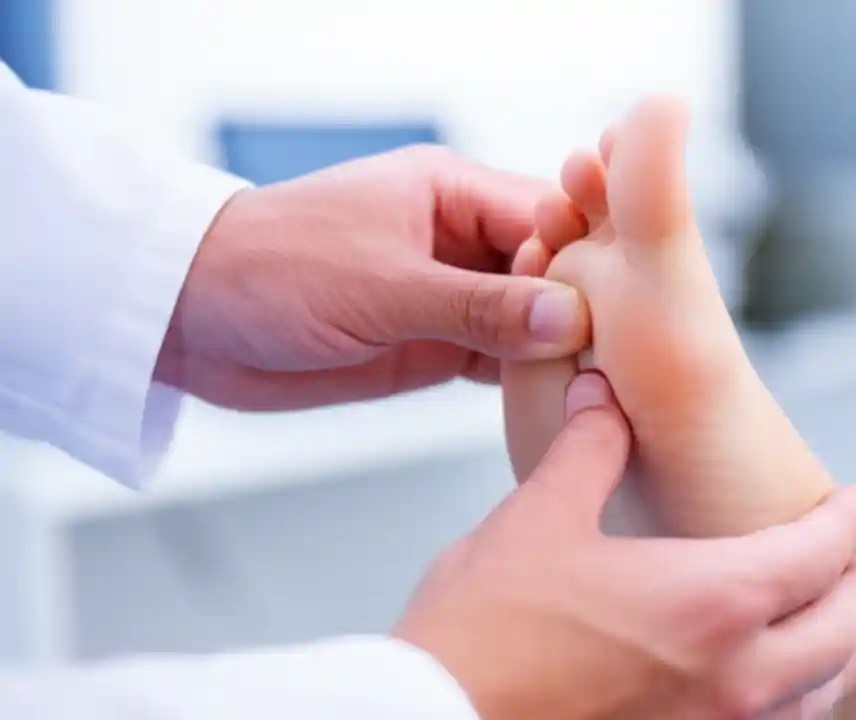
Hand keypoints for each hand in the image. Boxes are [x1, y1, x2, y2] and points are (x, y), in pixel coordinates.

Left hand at [155, 145, 590, 409]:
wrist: (192, 316)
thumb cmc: (273, 270)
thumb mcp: (384, 286)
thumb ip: (478, 306)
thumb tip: (568, 316)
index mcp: (452, 193)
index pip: (549, 215)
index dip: (588, 257)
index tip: (625, 306)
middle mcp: (461, 240)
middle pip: (552, 269)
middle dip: (587, 306)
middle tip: (631, 355)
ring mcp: (451, 295)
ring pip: (532, 319)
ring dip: (561, 349)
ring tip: (610, 385)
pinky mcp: (433, 344)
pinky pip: (499, 359)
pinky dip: (527, 379)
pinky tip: (561, 402)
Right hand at [395, 373, 855, 718]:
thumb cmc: (484, 633)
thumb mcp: (538, 519)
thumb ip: (588, 448)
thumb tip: (602, 391)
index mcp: (714, 600)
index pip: (818, 553)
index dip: (847, 522)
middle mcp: (737, 674)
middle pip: (841, 630)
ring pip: (818, 694)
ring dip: (846, 657)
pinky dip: (799, 707)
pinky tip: (782, 699)